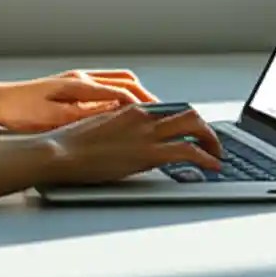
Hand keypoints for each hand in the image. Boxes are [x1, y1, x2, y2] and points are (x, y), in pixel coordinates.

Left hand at [0, 69, 159, 132]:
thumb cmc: (19, 111)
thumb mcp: (52, 117)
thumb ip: (83, 115)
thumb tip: (113, 114)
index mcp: (78, 84)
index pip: (120, 91)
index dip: (141, 104)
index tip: (159, 115)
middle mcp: (81, 78)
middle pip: (125, 81)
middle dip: (145, 96)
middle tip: (162, 113)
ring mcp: (77, 80)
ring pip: (117, 81)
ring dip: (135, 94)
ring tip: (149, 112)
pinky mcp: (73, 86)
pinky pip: (106, 86)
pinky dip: (121, 95)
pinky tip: (124, 111)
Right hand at [39, 104, 223, 184]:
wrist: (58, 151)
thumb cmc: (69, 145)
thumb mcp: (96, 128)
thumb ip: (116, 128)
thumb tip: (126, 138)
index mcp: (129, 109)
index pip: (169, 109)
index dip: (186, 121)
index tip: (192, 133)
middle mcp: (142, 116)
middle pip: (187, 113)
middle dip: (205, 128)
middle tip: (211, 144)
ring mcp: (146, 133)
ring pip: (194, 126)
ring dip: (211, 141)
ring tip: (217, 156)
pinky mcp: (148, 153)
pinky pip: (189, 151)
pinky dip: (207, 158)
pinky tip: (212, 166)